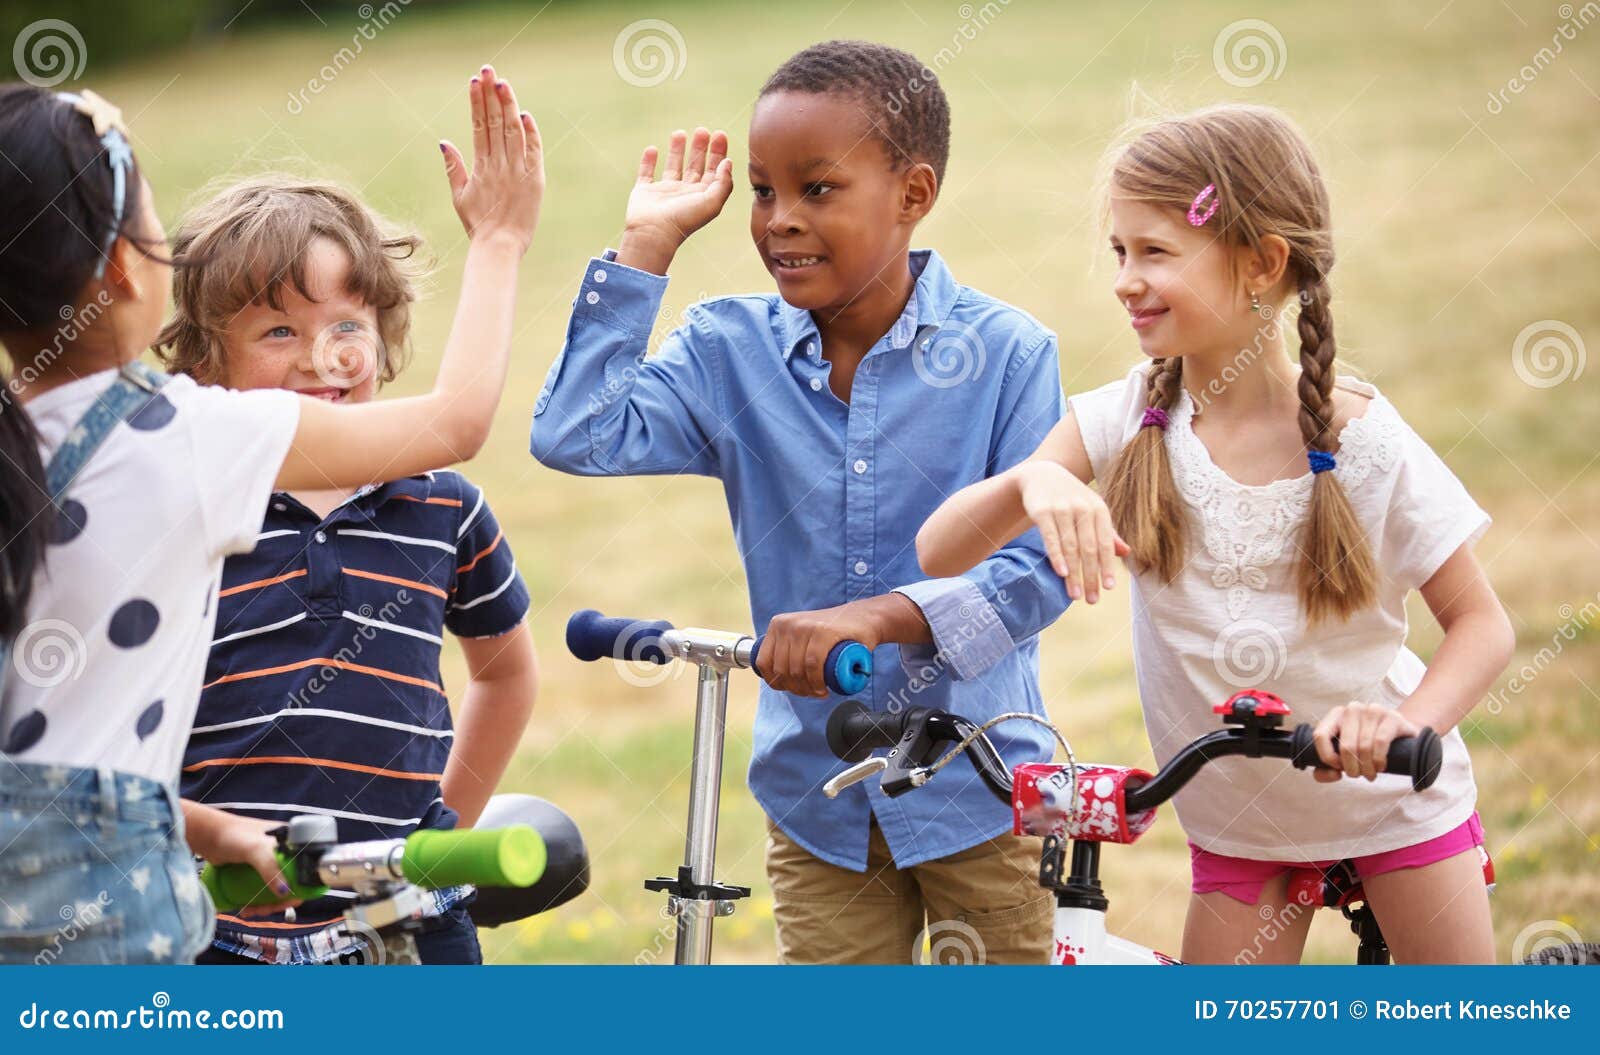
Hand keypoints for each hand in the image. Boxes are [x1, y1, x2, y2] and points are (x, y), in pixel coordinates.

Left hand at [186, 810, 299, 914]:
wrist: (206, 835)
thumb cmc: (232, 834)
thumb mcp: (256, 849)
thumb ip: (270, 868)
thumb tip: (284, 891)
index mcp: (291, 844)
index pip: (304, 871)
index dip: (300, 888)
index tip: (287, 900)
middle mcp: (282, 854)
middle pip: (290, 885)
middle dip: (278, 901)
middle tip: (263, 909)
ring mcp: (267, 864)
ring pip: (274, 891)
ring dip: (265, 905)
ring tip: (250, 910)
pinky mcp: (253, 872)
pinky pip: (261, 891)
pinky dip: (256, 901)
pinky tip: (246, 906)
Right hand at [440, 64, 543, 252]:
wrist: (499, 247)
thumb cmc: (479, 226)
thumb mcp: (459, 196)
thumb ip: (454, 168)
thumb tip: (444, 142)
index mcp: (480, 167)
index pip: (478, 126)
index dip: (477, 103)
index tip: (474, 82)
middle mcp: (498, 164)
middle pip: (495, 122)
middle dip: (491, 94)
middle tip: (488, 70)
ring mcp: (517, 171)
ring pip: (513, 131)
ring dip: (508, 105)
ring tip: (503, 83)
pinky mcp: (534, 180)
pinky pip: (533, 151)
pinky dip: (530, 133)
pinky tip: (525, 114)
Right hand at [616, 127, 733, 273]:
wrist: (654, 232)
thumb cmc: (685, 219)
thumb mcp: (712, 202)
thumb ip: (723, 182)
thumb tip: (728, 162)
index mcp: (701, 196)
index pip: (713, 171)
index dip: (718, 153)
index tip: (719, 135)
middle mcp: (684, 193)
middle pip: (695, 166)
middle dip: (700, 148)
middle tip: (702, 130)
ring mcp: (664, 192)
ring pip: (673, 166)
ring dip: (677, 150)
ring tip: (679, 132)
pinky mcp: (644, 192)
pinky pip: (646, 173)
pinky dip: (648, 161)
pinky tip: (652, 149)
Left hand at [758, 594, 929, 697]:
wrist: (865, 618)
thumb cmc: (835, 633)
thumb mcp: (803, 637)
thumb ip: (788, 649)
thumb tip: (774, 677)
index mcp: (778, 625)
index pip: (764, 663)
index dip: (777, 683)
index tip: (793, 689)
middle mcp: (787, 624)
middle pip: (782, 670)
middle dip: (796, 689)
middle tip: (813, 692)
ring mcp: (804, 626)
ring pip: (796, 670)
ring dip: (808, 689)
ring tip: (820, 692)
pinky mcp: (823, 631)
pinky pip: (812, 664)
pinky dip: (816, 682)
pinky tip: (823, 688)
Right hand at [1018, 460, 1128, 602]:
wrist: (1041, 475)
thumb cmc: (1071, 498)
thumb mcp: (1092, 510)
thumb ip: (1108, 532)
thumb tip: (1126, 553)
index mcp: (1100, 509)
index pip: (1105, 543)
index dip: (1108, 566)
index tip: (1108, 588)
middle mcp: (1083, 508)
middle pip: (1089, 549)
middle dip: (1091, 577)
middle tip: (1091, 600)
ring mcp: (1062, 508)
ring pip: (1070, 547)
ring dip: (1074, 574)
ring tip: (1075, 595)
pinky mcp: (1042, 511)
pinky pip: (1051, 538)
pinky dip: (1057, 556)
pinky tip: (1062, 573)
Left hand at [1311, 702, 1420, 781]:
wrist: (1400, 735)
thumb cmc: (1366, 746)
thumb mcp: (1345, 755)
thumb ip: (1326, 769)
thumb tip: (1333, 774)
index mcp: (1336, 714)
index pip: (1320, 736)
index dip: (1327, 757)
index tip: (1338, 768)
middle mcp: (1353, 708)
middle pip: (1345, 745)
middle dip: (1351, 768)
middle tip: (1358, 775)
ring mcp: (1373, 710)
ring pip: (1364, 746)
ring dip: (1367, 768)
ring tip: (1370, 774)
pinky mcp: (1392, 717)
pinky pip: (1380, 742)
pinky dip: (1378, 760)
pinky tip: (1380, 767)